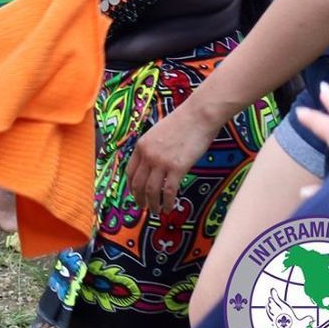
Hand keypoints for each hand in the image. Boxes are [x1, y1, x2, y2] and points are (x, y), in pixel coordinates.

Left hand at [125, 101, 212, 218]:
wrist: (198, 116)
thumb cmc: (182, 123)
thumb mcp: (157, 134)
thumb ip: (152, 149)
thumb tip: (152, 165)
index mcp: (141, 146)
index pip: (130, 172)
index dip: (131, 186)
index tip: (135, 195)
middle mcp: (148, 155)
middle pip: (138, 184)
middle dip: (139, 198)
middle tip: (144, 207)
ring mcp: (161, 162)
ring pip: (151, 190)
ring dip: (152, 204)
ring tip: (156, 211)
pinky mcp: (177, 168)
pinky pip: (168, 191)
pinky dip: (167, 202)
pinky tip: (169, 208)